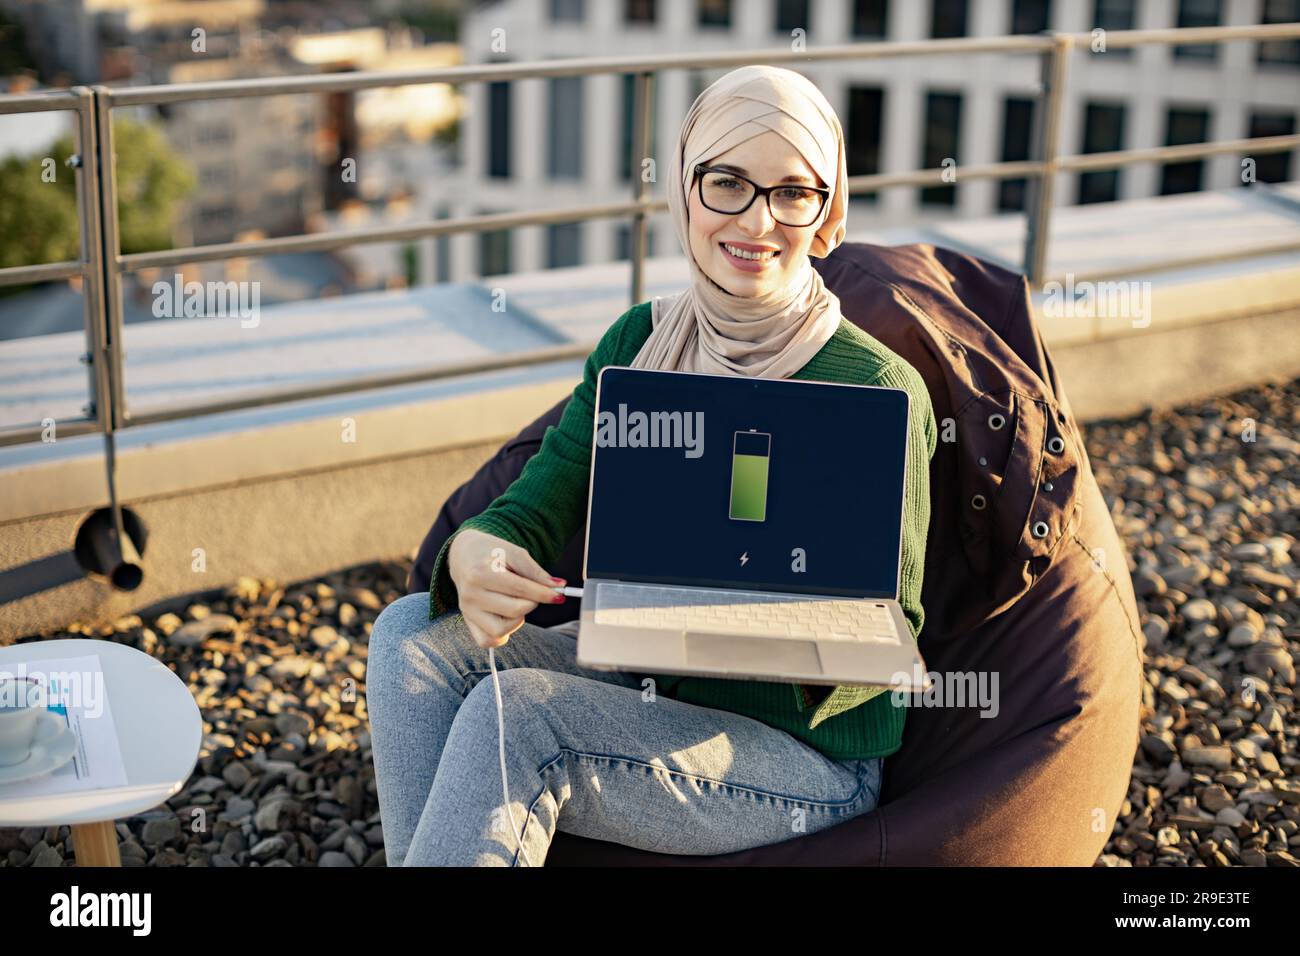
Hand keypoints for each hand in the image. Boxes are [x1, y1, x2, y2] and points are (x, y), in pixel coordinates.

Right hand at [447, 528, 564, 648]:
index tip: (559, 595)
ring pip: (501, 630)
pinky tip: (507, 618)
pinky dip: (502, 635)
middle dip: (532, 603)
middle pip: (514, 611)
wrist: (464, 555)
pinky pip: (487, 641)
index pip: (520, 589)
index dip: (544, 594)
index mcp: (480, 573)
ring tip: (516, 603)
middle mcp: (471, 595)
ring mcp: (467, 611)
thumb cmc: (492, 553)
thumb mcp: (514, 553)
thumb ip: (536, 571)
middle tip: (532, 593)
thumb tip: (559, 586)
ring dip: (517, 620)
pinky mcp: (467, 622)